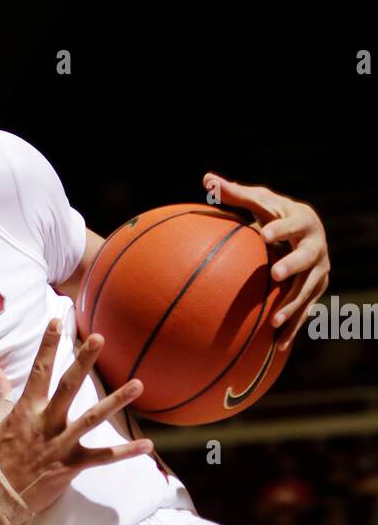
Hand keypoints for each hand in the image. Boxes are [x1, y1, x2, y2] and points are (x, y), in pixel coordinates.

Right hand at [0, 320, 152, 524]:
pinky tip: (147, 445)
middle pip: (67, 387)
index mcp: (25, 411)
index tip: (57, 322)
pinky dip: (125, 453)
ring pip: (92, 418)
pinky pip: (102, 459)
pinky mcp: (70, 466)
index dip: (47, 346)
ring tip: (138, 384)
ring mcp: (59, 445)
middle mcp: (45, 423)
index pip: (38, 372)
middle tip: (99, 338)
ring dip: (116, 401)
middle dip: (83, 361)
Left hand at [203, 171, 329, 351]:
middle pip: (306, 258)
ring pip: (307, 291)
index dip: (280, 229)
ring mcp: (318, 271)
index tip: (264, 235)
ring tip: (273, 322)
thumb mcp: (258, 202)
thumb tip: (206, 178)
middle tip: (276, 274)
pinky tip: (276, 347)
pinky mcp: (315, 291)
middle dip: (292, 266)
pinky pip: (305, 312)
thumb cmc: (274, 214)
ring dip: (292, 307)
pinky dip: (292, 328)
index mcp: (302, 222)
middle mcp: (315, 247)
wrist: (306, 231)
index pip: (292, 224)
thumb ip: (234, 193)